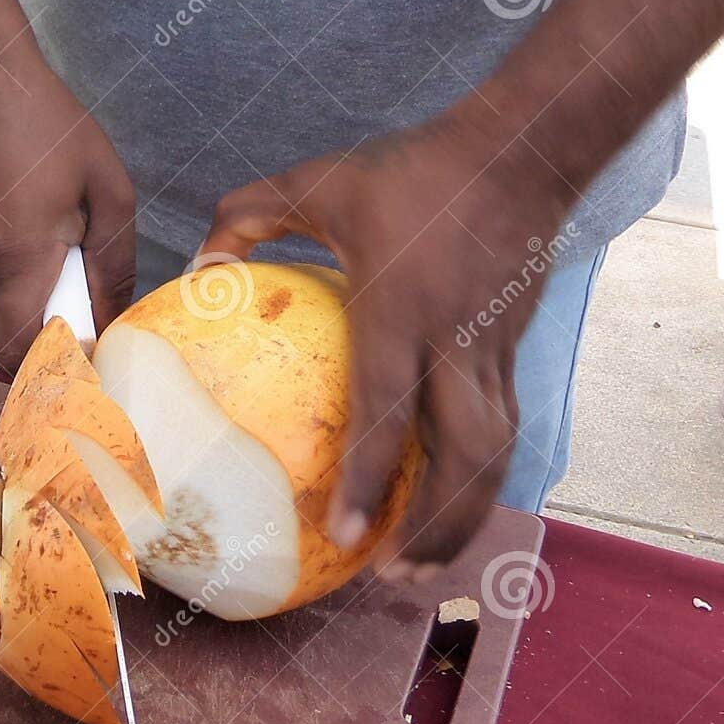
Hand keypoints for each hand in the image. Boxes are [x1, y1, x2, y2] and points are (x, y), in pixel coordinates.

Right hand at [0, 46, 135, 375]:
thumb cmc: (48, 125)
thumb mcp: (106, 189)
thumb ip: (114, 262)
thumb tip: (115, 317)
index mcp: (20, 261)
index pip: (21, 352)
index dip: (52, 369)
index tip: (89, 365)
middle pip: (18, 330)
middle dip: (58, 328)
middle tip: (97, 304)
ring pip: (7, 302)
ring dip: (41, 293)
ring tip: (73, 250)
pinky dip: (23, 270)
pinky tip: (47, 229)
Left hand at [198, 104, 573, 580]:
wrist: (525, 149)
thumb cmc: (416, 167)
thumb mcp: (325, 179)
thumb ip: (251, 212)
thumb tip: (199, 262)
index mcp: (400, 308)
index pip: (387, 410)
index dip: (368, 479)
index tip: (345, 534)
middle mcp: (455, 342)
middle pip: (461, 456)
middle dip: (434, 525)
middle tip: (393, 575)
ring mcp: (494, 350)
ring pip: (494, 455)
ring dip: (464, 517)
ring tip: (425, 565)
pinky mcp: (516, 349)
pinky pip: (505, 431)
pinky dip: (481, 481)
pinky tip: (454, 510)